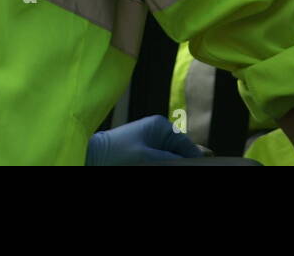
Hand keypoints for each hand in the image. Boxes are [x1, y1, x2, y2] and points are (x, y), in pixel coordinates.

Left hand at [85, 115, 203, 164]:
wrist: (91, 157)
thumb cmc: (117, 153)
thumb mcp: (147, 157)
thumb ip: (170, 159)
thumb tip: (190, 161)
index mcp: (161, 126)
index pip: (186, 145)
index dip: (193, 158)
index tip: (201, 166)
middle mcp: (158, 133)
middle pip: (178, 153)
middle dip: (180, 162)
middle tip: (190, 167)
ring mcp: (150, 144)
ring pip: (169, 159)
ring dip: (171, 163)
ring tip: (166, 165)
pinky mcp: (143, 154)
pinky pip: (159, 160)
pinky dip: (161, 164)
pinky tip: (160, 166)